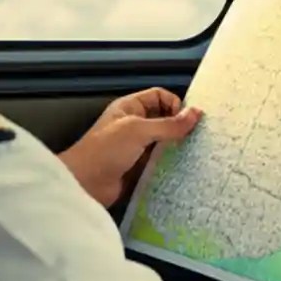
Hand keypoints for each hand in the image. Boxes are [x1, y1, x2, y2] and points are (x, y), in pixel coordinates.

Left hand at [59, 87, 201, 207]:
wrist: (84, 185)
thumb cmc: (105, 150)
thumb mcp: (138, 131)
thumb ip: (168, 124)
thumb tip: (195, 114)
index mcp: (130, 107)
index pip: (159, 96)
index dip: (174, 104)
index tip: (187, 119)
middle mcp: (133, 124)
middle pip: (164, 119)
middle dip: (179, 126)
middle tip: (196, 137)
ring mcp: (136, 147)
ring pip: (163, 142)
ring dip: (176, 146)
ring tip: (192, 153)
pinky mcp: (138, 167)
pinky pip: (159, 161)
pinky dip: (170, 163)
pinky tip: (182, 168)